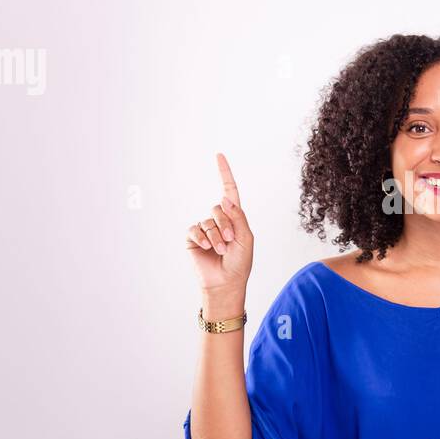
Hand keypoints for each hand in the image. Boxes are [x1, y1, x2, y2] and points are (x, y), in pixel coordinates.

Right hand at [186, 153, 253, 298]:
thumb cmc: (240, 262)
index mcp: (234, 217)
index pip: (229, 191)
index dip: (224, 173)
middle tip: (230, 242)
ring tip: (221, 251)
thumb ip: (238, 217)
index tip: (219, 156)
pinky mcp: (193, 238)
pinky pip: (194, 229)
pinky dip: (202, 238)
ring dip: (216, 237)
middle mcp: (219, 220)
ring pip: (207, 221)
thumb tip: (225, 198)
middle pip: (218, 207)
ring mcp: (205, 229)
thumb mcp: (246, 238)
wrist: (226, 282)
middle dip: (225, 225)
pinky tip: (206, 248)